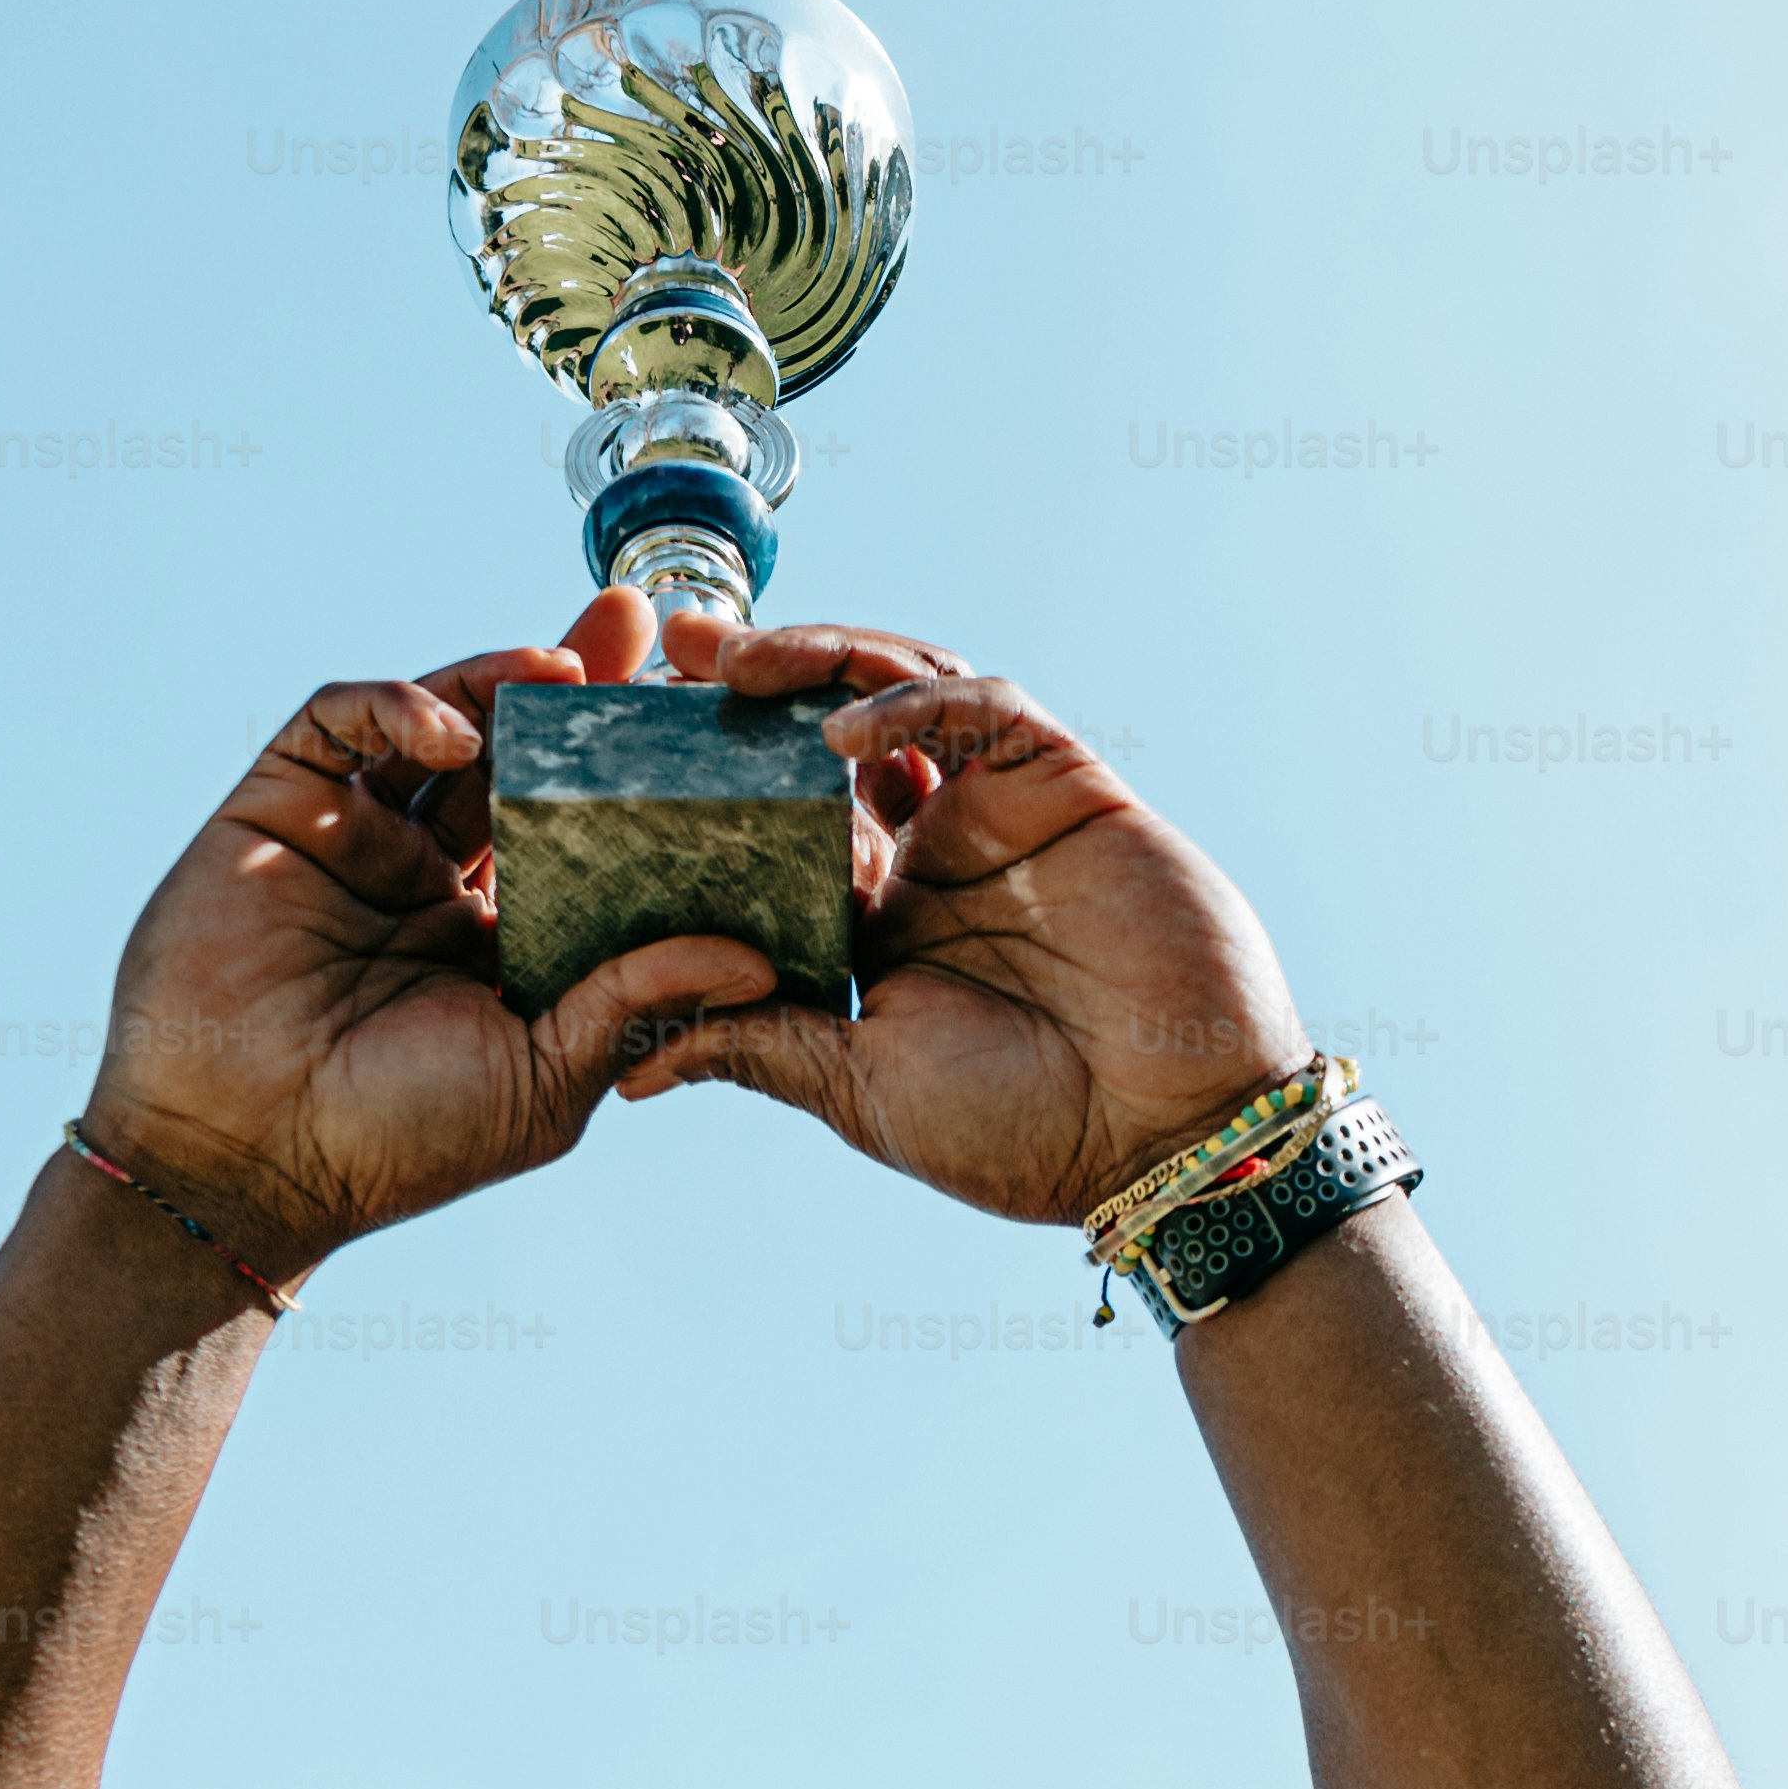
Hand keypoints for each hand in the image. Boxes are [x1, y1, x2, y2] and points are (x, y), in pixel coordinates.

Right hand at [85, 591, 786, 1268]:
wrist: (241, 1159)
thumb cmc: (395, 1142)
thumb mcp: (544, 1078)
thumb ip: (638, 1003)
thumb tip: (761, 958)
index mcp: (500, 936)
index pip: (581, 828)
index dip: (634, 772)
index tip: (702, 723)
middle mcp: (430, 874)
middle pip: (518, 754)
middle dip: (580, 690)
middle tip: (644, 627)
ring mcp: (355, 833)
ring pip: (439, 718)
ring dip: (500, 680)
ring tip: (565, 666)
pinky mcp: (280, 805)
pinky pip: (341, 722)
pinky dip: (398, 705)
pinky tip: (453, 730)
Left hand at [606, 618, 1309, 1225]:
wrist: (1163, 1138)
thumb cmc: (1022, 1131)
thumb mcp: (855, 1089)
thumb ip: (752, 1049)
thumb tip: (625, 1071)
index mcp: (876, 921)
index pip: (778, 818)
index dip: (708, 774)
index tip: (624, 747)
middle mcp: (933, 851)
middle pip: (832, 730)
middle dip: (754, 682)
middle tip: (671, 650)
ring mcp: (1001, 811)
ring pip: (901, 691)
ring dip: (819, 665)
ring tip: (732, 660)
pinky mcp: (1068, 784)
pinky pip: (984, 705)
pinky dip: (910, 699)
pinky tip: (838, 728)